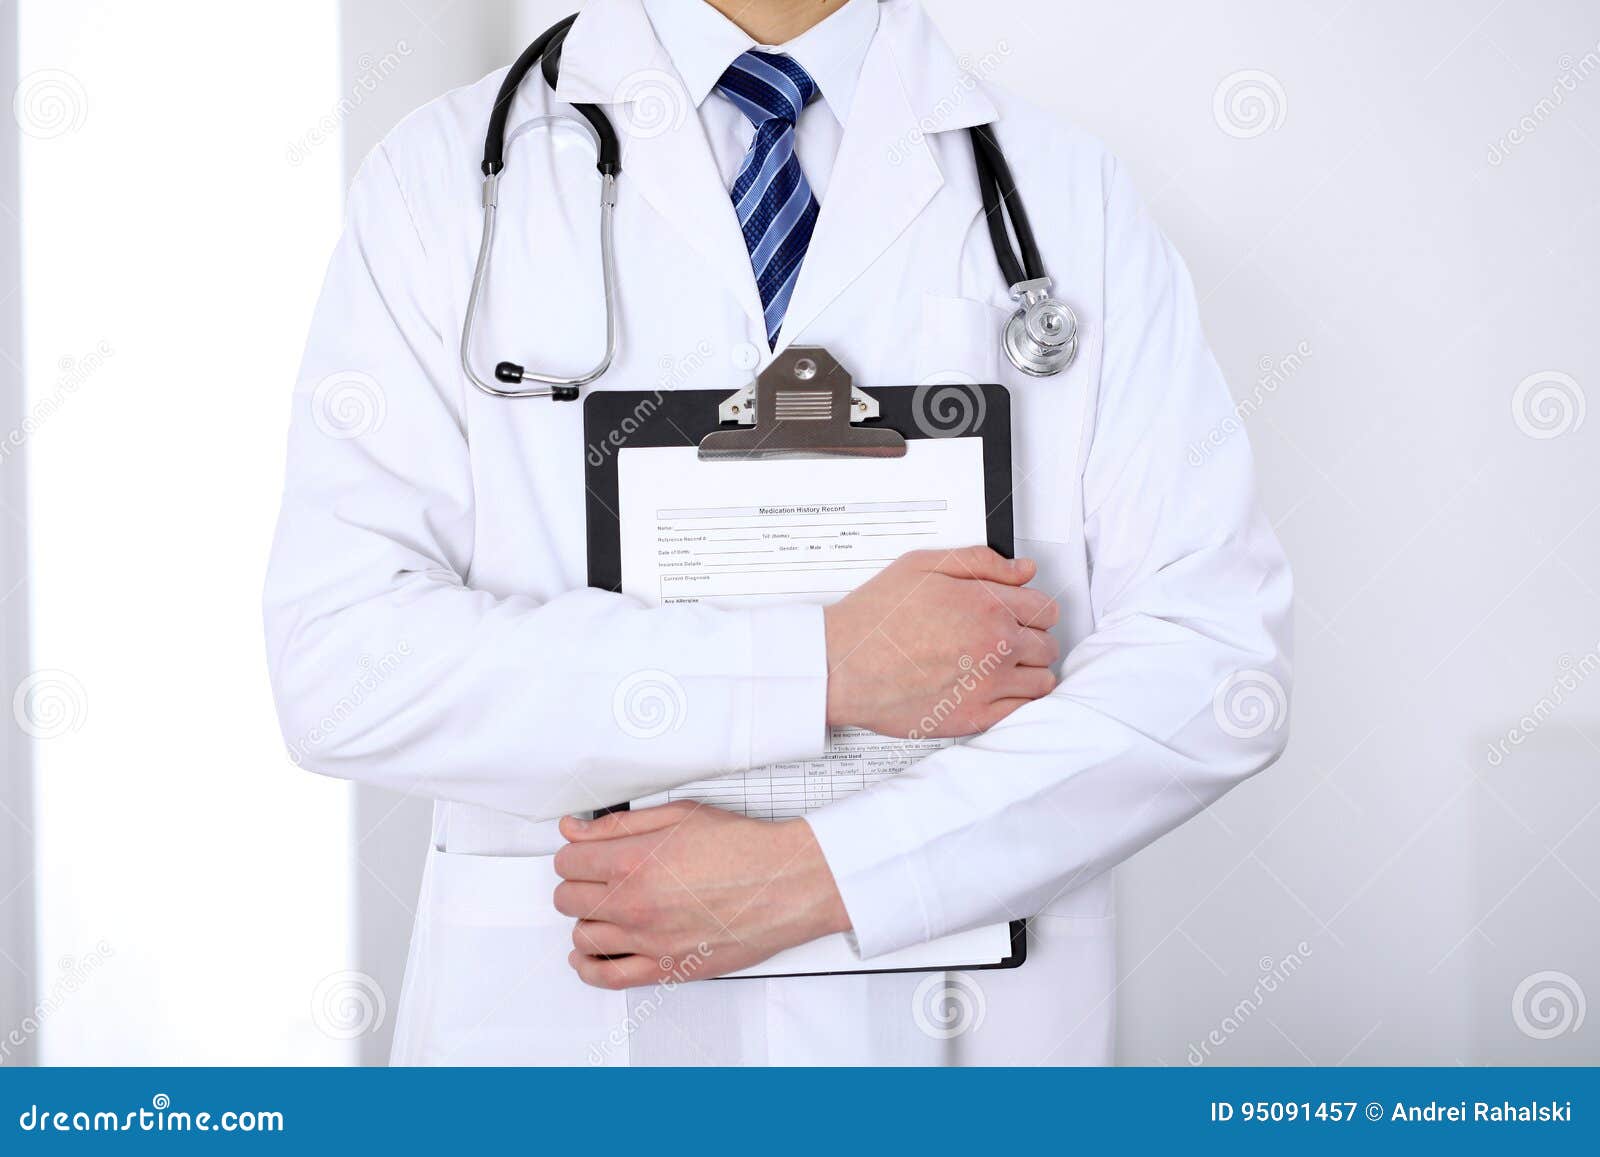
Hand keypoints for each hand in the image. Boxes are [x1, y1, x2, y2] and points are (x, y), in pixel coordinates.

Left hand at [554, 803, 849, 988]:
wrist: (785, 883)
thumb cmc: (743, 849)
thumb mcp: (679, 816)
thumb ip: (619, 824)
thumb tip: (576, 829)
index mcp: (634, 861)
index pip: (568, 862)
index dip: (575, 854)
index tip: (585, 855)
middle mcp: (634, 904)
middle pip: (567, 899)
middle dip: (579, 885)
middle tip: (598, 878)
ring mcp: (647, 940)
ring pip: (582, 936)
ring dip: (587, 921)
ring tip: (605, 910)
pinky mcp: (665, 968)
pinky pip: (606, 977)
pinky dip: (588, 967)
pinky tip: (589, 954)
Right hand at [823, 545, 1059, 737]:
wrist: (842, 665)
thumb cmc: (874, 618)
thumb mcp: (922, 565)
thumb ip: (979, 562)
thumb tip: (1022, 570)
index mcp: (987, 605)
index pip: (1045, 608)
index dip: (1032, 609)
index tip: (1019, 614)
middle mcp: (995, 645)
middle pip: (1047, 644)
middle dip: (1032, 639)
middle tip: (1006, 639)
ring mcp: (988, 685)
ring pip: (1041, 681)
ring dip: (1030, 671)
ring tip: (1005, 667)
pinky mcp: (975, 716)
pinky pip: (1023, 711)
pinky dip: (1019, 701)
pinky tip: (1000, 691)